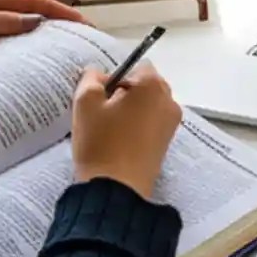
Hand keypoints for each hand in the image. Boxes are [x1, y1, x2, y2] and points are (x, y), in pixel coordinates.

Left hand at [0, 0, 87, 65]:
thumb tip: (36, 21)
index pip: (33, 2)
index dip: (60, 11)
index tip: (84, 23)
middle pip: (32, 12)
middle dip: (59, 22)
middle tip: (81, 37)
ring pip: (22, 28)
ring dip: (44, 36)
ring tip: (64, 50)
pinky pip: (8, 43)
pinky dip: (26, 49)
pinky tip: (32, 62)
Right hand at [71, 63, 180, 198]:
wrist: (117, 190)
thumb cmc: (101, 142)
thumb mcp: (85, 103)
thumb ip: (90, 79)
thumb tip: (98, 73)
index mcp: (153, 85)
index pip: (136, 66)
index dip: (115, 77)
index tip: (100, 96)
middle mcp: (169, 101)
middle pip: (145, 86)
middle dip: (125, 93)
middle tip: (102, 113)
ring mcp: (171, 124)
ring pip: (148, 106)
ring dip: (130, 111)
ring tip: (109, 130)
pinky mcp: (167, 144)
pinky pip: (151, 124)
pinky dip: (136, 127)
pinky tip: (119, 142)